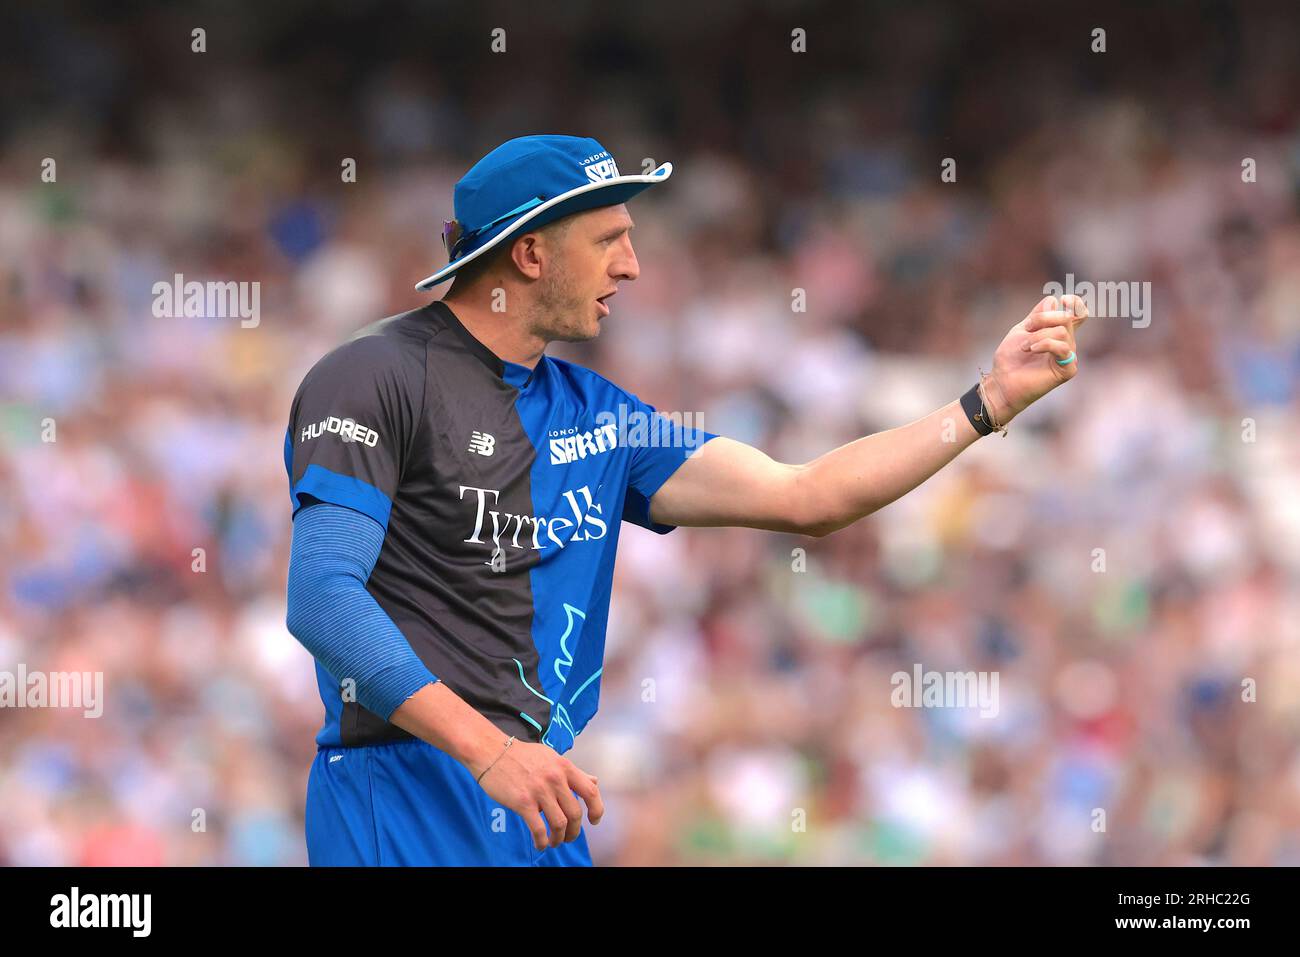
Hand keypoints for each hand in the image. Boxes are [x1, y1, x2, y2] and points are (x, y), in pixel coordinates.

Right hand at [473, 738, 603, 849]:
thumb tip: (594, 781)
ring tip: (555, 842)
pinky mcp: (523, 802)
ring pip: (559, 824)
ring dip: (560, 838)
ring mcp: (539, 791)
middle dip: (575, 831)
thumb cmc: (522, 755)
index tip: (594, 820)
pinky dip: (542, 841)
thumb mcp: (552, 757)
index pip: (590, 792)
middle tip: (569, 836)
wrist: (492, 751)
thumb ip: (572, 772)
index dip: (597, 809)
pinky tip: (541, 844)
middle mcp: (555, 779)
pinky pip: (539, 829)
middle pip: (575, 813)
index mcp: (565, 767)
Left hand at [984, 294, 1087, 423]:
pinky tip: (1031, 349)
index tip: (1063, 299)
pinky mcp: (1067, 369)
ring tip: (1024, 347)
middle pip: (1067, 318)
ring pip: (1062, 332)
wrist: (1002, 381)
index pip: (1078, 313)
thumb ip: (1039, 315)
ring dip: (1038, 335)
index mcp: (1057, 332)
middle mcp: (1066, 343)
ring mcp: (1068, 356)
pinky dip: (1045, 344)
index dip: (1075, 303)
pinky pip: (1063, 348)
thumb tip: (1055, 300)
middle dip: (1044, 318)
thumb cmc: (1010, 358)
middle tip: (1027, 327)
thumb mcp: (1022, 329)